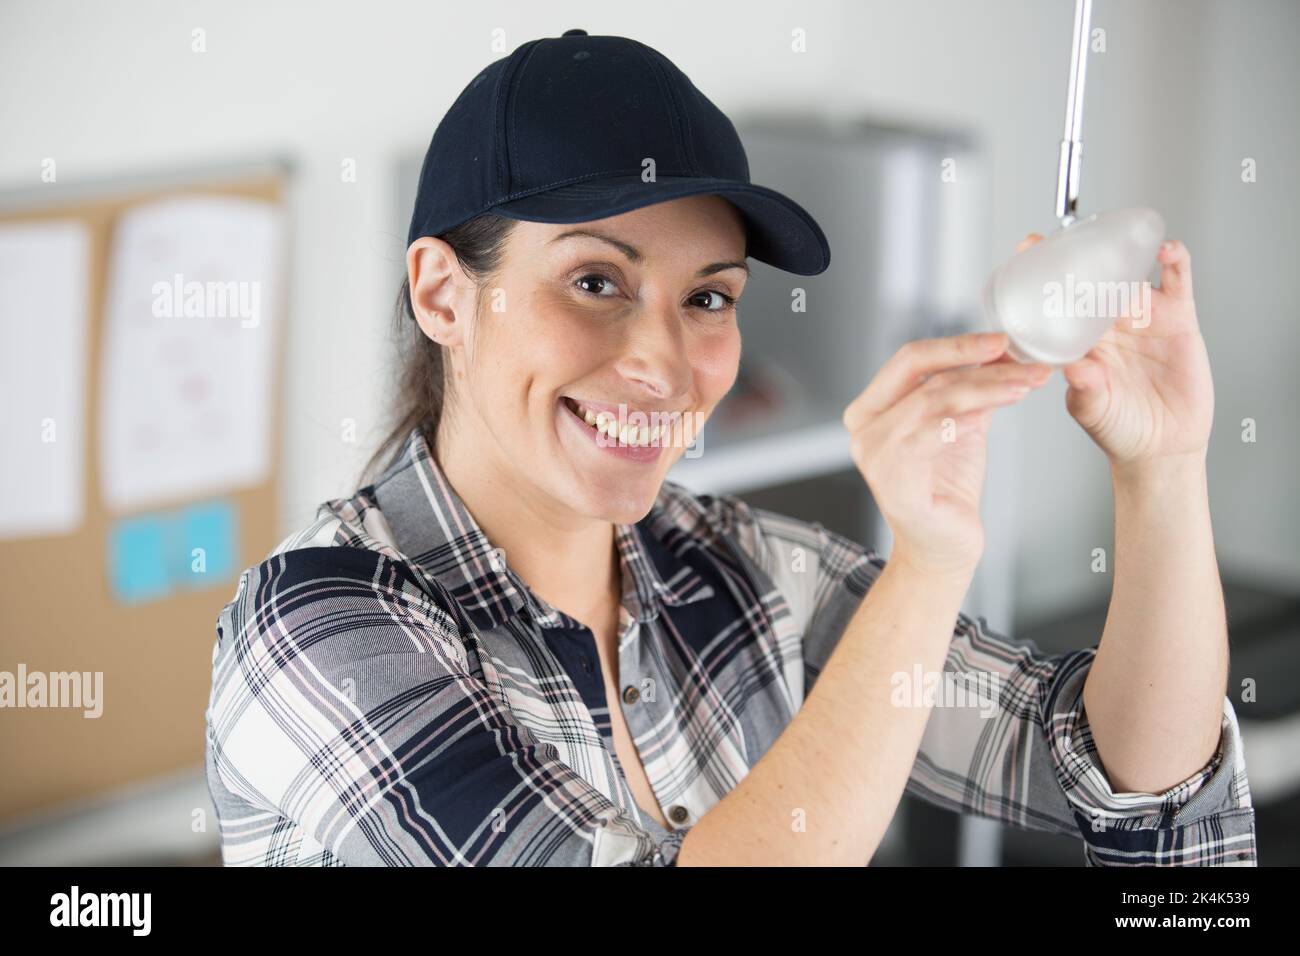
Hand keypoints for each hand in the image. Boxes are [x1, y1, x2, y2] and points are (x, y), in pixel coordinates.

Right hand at [842, 331, 1051, 575]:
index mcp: (871, 409)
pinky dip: (972, 415)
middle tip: (1022, 357)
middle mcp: (864, 430)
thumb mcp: (960, 425)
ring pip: (935, 399)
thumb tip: (1001, 351)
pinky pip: (936, 434)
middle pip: (922, 374)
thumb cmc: (946, 489)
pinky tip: (1005, 405)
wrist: (944, 545)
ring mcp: (874, 456)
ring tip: (1027, 382)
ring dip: (988, 386)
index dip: (956, 344)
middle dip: (976, 361)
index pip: (909, 359)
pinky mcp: (894, 481)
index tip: (1000, 340)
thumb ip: (969, 389)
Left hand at [1016, 233, 1214, 473]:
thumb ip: (1084, 389)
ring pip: (1131, 273)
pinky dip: (1175, 261)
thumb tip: (1074, 369)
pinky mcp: (1178, 319)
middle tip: (1064, 236)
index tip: (1026, 250)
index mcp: (1079, 339)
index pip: (1057, 299)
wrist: (1162, 447)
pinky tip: (1166, 250)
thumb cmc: (1118, 429)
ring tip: (1115, 240)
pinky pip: (1177, 282)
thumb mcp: (1092, 411)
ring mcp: (1143, 318)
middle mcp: (1108, 324)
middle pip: (1092, 277)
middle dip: (1078, 254)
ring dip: (1123, 253)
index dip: (1042, 274)